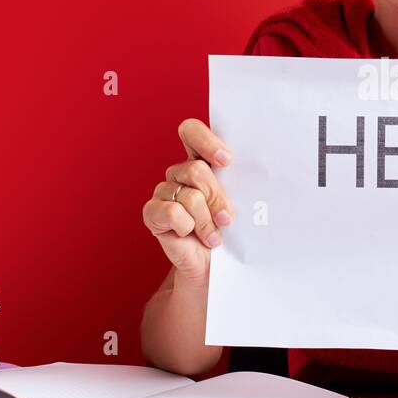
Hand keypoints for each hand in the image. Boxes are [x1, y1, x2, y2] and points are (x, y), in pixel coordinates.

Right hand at [141, 119, 233, 280]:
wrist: (212, 265)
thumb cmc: (226, 231)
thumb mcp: (235, 203)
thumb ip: (234, 183)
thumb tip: (245, 175)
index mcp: (199, 162)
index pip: (191, 132)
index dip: (206, 141)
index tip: (226, 161)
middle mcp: (179, 173)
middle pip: (196, 169)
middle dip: (216, 197)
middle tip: (226, 218)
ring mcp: (164, 191)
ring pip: (189, 195)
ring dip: (206, 220)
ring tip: (214, 235)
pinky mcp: (152, 212)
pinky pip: (172, 212)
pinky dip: (188, 227)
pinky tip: (193, 236)